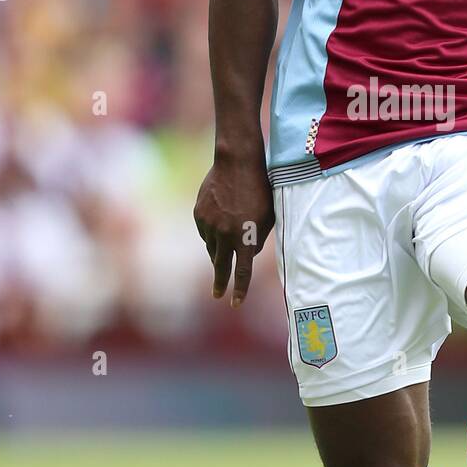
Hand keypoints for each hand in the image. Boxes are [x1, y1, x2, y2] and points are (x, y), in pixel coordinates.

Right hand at [193, 154, 274, 306]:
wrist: (237, 162)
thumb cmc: (260, 189)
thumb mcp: (268, 217)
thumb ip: (258, 239)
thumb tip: (248, 255)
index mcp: (245, 237)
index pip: (242, 272)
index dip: (239, 290)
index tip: (235, 304)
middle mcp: (224, 234)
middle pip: (221, 266)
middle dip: (220, 282)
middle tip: (217, 294)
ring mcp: (209, 225)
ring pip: (212, 247)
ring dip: (220, 248)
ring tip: (229, 233)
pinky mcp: (198, 215)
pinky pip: (205, 232)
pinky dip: (212, 232)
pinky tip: (221, 218)